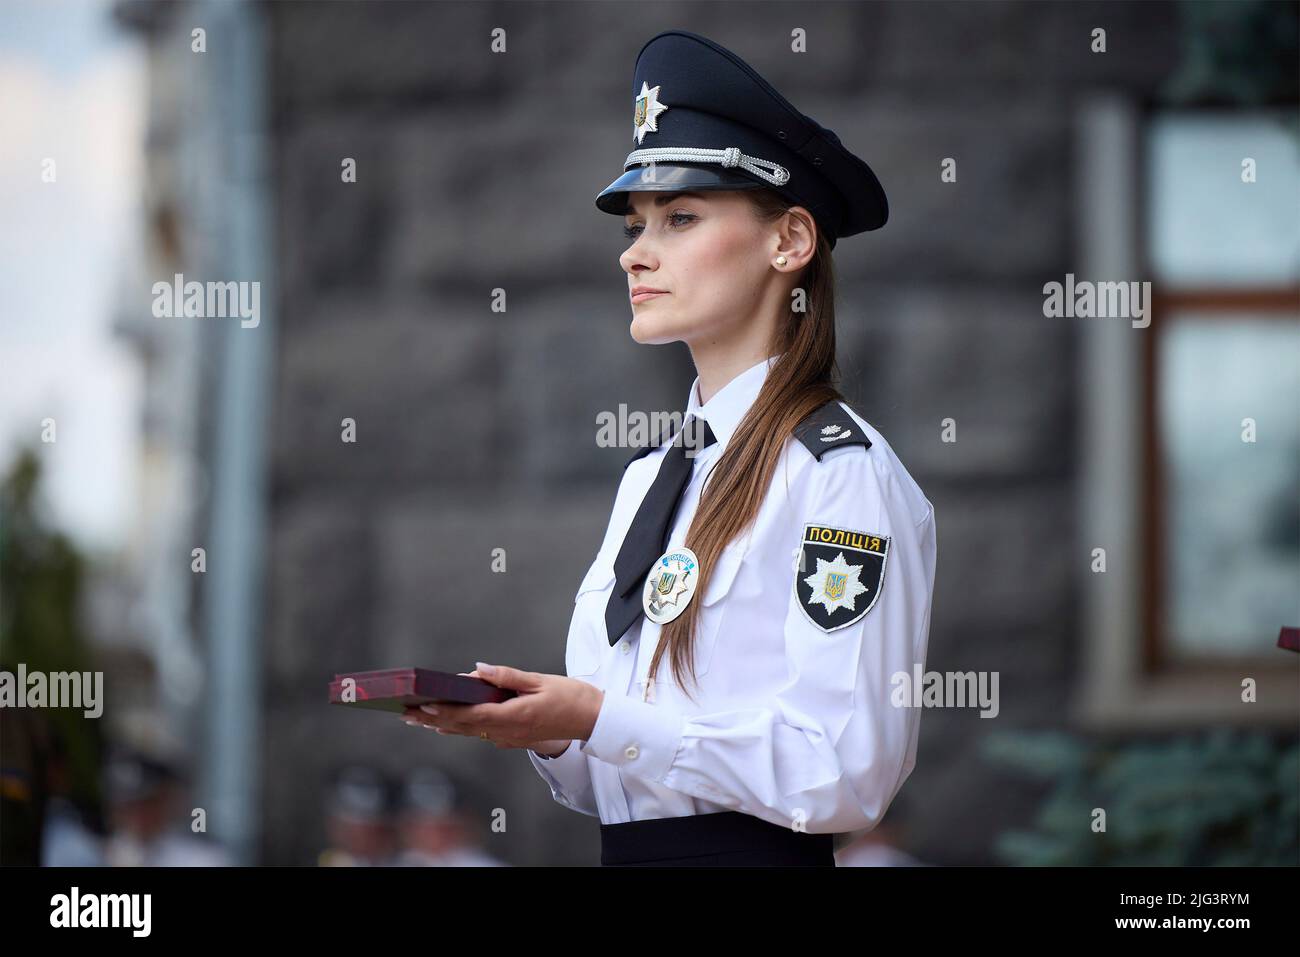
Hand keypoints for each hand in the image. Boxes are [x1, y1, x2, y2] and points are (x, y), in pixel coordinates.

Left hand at [400, 664, 602, 749]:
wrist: (593, 720)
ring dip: (442, 725)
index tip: (424, 706)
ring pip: (470, 733)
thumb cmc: (571, 697)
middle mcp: (509, 732)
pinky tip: (446, 723)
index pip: (472, 716)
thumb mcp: (540, 680)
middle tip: (407, 714)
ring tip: (417, 719)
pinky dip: (460, 727)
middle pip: (464, 727)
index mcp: (515, 716)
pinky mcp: (514, 738)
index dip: (446, 712)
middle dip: (434, 720)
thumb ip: (507, 676)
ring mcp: (511, 738)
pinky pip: (481, 733)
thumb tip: (477, 671)